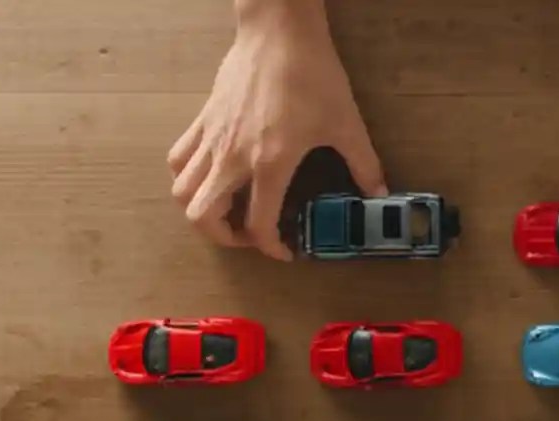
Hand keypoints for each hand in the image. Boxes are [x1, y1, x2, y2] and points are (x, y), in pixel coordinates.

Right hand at [168, 0, 386, 259]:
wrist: (279, 32)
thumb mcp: (346, 123)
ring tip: (225, 212)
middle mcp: (232, 157)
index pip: (258, 225)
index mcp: (269, 164)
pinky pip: (180, 159)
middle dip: (224, 238)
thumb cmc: (311, 74)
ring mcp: (212, 138)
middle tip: (248, 235)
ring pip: (183, 190)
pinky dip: (188, 177)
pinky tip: (211, 177)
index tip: (283, 251)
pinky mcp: (203, 120)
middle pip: (203, 216)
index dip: (270, 248)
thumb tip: (378, 191)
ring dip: (200, 211)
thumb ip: (364, 163)